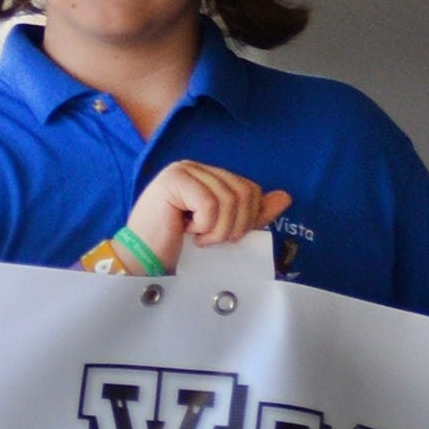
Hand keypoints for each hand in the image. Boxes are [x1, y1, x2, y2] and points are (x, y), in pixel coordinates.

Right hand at [125, 162, 292, 261]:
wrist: (142, 261)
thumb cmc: (177, 247)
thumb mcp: (224, 228)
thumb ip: (253, 213)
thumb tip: (286, 197)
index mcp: (206, 175)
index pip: (249, 188)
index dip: (247, 217)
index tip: (222, 235)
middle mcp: (194, 167)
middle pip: (244, 192)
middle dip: (235, 224)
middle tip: (211, 239)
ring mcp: (182, 171)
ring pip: (229, 198)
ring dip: (218, 228)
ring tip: (198, 237)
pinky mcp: (173, 181)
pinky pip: (210, 204)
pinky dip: (204, 225)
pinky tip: (187, 231)